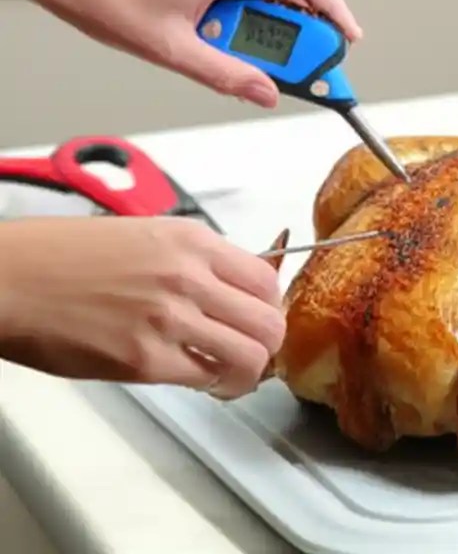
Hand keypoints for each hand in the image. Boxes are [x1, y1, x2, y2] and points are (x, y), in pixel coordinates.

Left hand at [0, 0, 361, 107]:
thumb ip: (228, 75)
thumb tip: (266, 92)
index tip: (345, 43)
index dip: (335, 10)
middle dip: (301, 32)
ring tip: (249, 59)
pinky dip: (243, 15)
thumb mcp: (173, 50)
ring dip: (265, 26)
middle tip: (303, 70)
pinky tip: (223, 39)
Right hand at [0, 216, 283, 399]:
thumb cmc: (62, 257)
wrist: (8, 278)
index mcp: (192, 242)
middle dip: (267, 345)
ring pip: (249, 356)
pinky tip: (203, 382)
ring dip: (248, 373)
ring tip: (231, 377)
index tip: (258, 318)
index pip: (266, 280)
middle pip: (268, 322)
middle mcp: (189, 278)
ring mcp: (169, 319)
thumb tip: (228, 290)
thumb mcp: (144, 236)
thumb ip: (192, 261)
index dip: (268, 306)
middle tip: (252, 353)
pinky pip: (205, 378)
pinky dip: (213, 386)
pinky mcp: (144, 359)